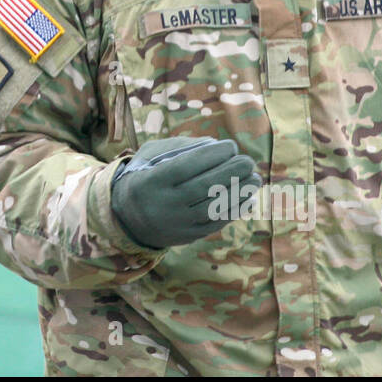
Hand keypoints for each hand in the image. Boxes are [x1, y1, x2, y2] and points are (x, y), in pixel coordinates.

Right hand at [110, 136, 261, 248]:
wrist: (128, 218)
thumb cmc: (145, 176)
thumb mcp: (150, 156)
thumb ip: (179, 147)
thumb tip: (214, 144)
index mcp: (152, 181)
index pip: (186, 166)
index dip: (211, 156)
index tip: (230, 146)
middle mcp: (164, 204)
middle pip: (204, 187)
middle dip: (232, 172)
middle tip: (248, 161)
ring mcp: (177, 223)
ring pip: (213, 208)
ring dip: (239, 192)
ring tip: (254, 178)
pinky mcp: (187, 236)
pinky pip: (215, 224)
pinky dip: (235, 210)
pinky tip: (247, 198)